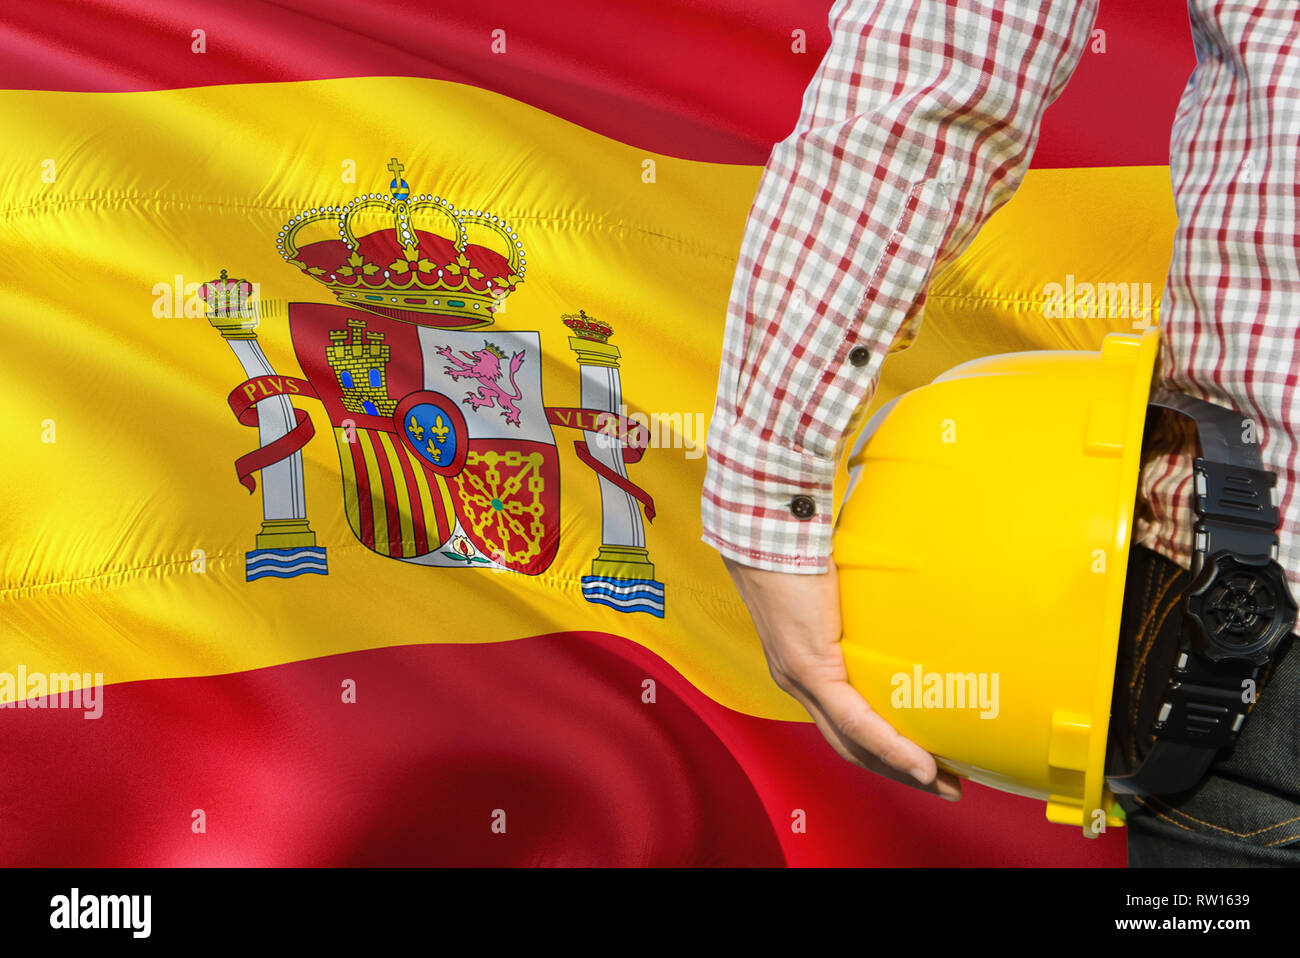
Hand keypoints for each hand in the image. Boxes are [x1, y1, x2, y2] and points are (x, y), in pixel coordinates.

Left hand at [723, 555, 960, 800]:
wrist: (769, 534)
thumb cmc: (801, 550)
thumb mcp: (838, 590)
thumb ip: (862, 606)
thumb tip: (906, 596)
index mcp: (804, 668)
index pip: (844, 725)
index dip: (882, 750)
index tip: (922, 762)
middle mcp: (799, 683)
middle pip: (850, 747)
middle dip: (897, 772)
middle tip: (943, 785)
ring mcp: (801, 679)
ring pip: (853, 743)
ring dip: (900, 770)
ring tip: (941, 783)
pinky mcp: (810, 667)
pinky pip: (854, 719)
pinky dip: (890, 746)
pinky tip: (920, 764)